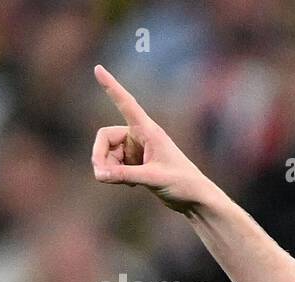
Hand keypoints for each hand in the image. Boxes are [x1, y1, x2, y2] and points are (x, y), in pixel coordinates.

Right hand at [90, 64, 212, 212]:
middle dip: (99, 155)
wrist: (196, 199)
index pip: (126, 104)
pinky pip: (114, 164)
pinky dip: (115, 174)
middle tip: (101, 174)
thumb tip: (98, 174)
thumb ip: (124, 176)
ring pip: (107, 153)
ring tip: (122, 183)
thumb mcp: (153, 178)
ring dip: (107, 167)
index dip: (111, 87)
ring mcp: (137, 150)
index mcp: (149, 131)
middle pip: (105, 137)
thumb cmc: (183, 184)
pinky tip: (130, 185)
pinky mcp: (137, 163)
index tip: (98, 68)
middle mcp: (141, 136)